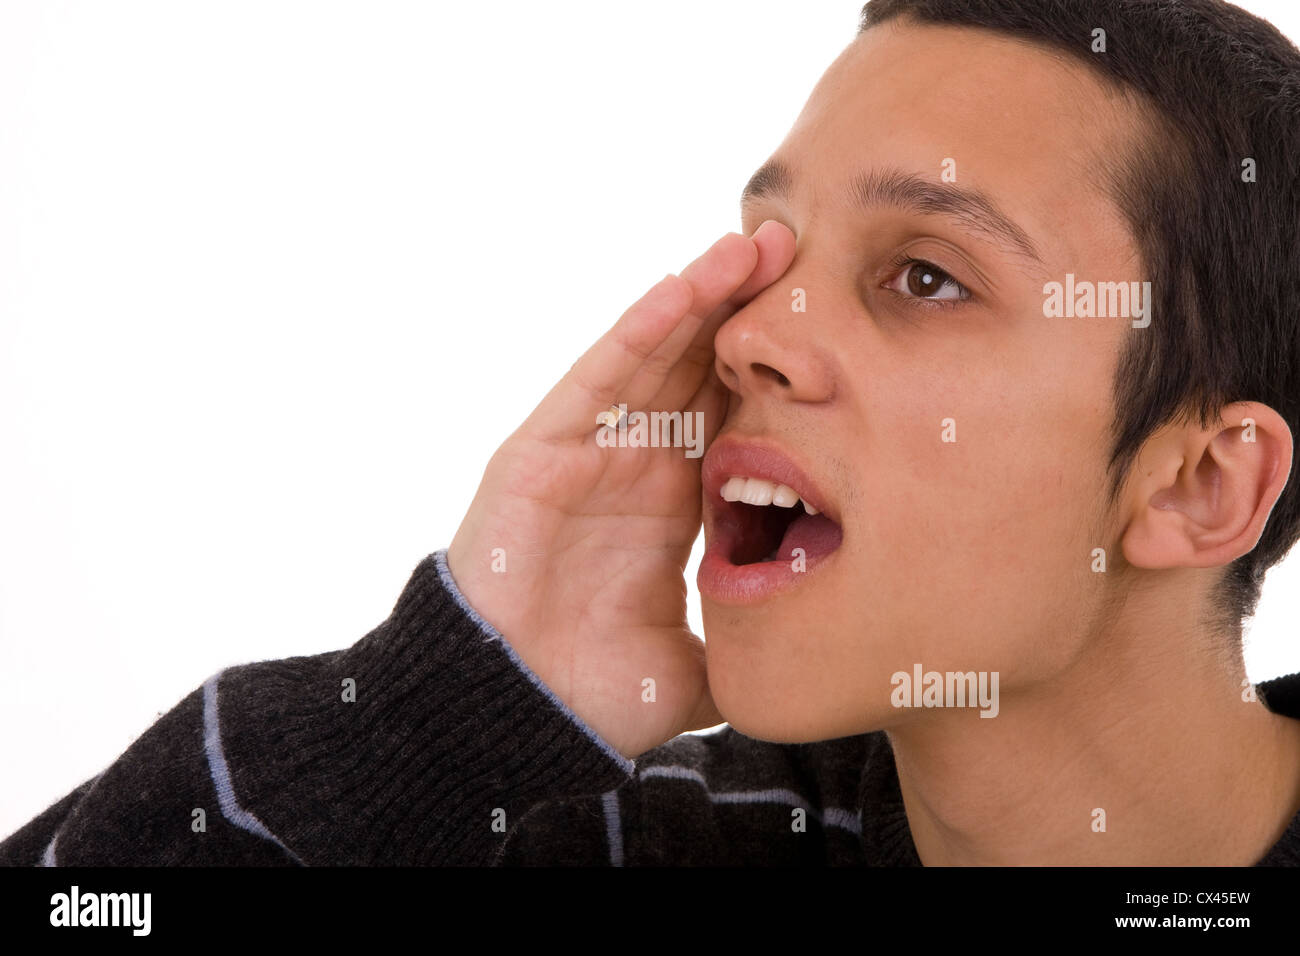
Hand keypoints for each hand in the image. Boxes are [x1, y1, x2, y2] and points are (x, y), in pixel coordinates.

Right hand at [447, 221, 796, 757]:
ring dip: (699, 296)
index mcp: (675, 501)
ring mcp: (588, 450)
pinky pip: (596, 380)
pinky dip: (636, 333)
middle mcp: (635, 463)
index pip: (731, 412)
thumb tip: (810, 661)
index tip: (830, 320)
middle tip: (799, 249)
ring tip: (751, 245)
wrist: (519, 714)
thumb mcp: (700, 663)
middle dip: (744, 308)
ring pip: (651, 355)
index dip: (774, 366)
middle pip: (696, 365)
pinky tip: (680, 290)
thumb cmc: (596, 691)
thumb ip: (745, 648)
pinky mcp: (542, 449)